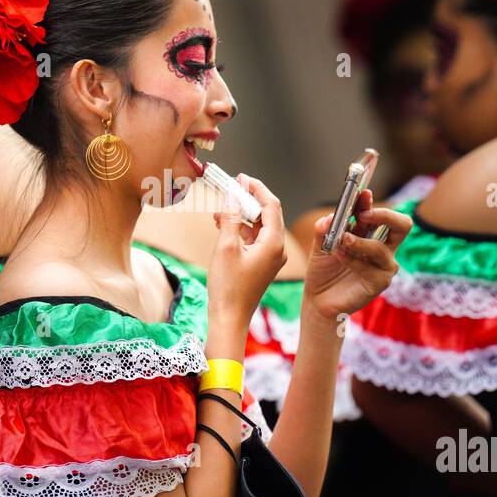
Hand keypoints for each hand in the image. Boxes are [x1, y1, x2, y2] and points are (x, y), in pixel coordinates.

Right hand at [206, 174, 286, 331]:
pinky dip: (240, 229)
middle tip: (230, 187)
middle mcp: (277, 249)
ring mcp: (270, 257)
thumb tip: (230, 196)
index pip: (271, 206)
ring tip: (220, 208)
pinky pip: (254, 239)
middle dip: (247, 199)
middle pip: (266, 214)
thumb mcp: (225, 247)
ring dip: (240, 215)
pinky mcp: (261, 264)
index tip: (241, 178)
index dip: (256, 188)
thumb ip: (229, 218)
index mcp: (273, 243)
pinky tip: (223, 224)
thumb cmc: (228, 287)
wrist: (229, 318)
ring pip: (258, 226)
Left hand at [302, 189, 410, 324]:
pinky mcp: (380, 282)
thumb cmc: (324, 270)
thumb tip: (330, 217)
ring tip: (340, 241)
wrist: (318, 299)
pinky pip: (371, 268)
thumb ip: (325, 229)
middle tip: (363, 215)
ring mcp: (385, 266)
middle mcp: (384, 248)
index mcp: (372, 234)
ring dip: (358, 242)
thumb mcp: (321, 244)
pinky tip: (339, 257)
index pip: (380, 213)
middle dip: (384, 215)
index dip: (372, 202)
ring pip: (381, 248)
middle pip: (403, 225)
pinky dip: (353, 260)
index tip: (361, 193)